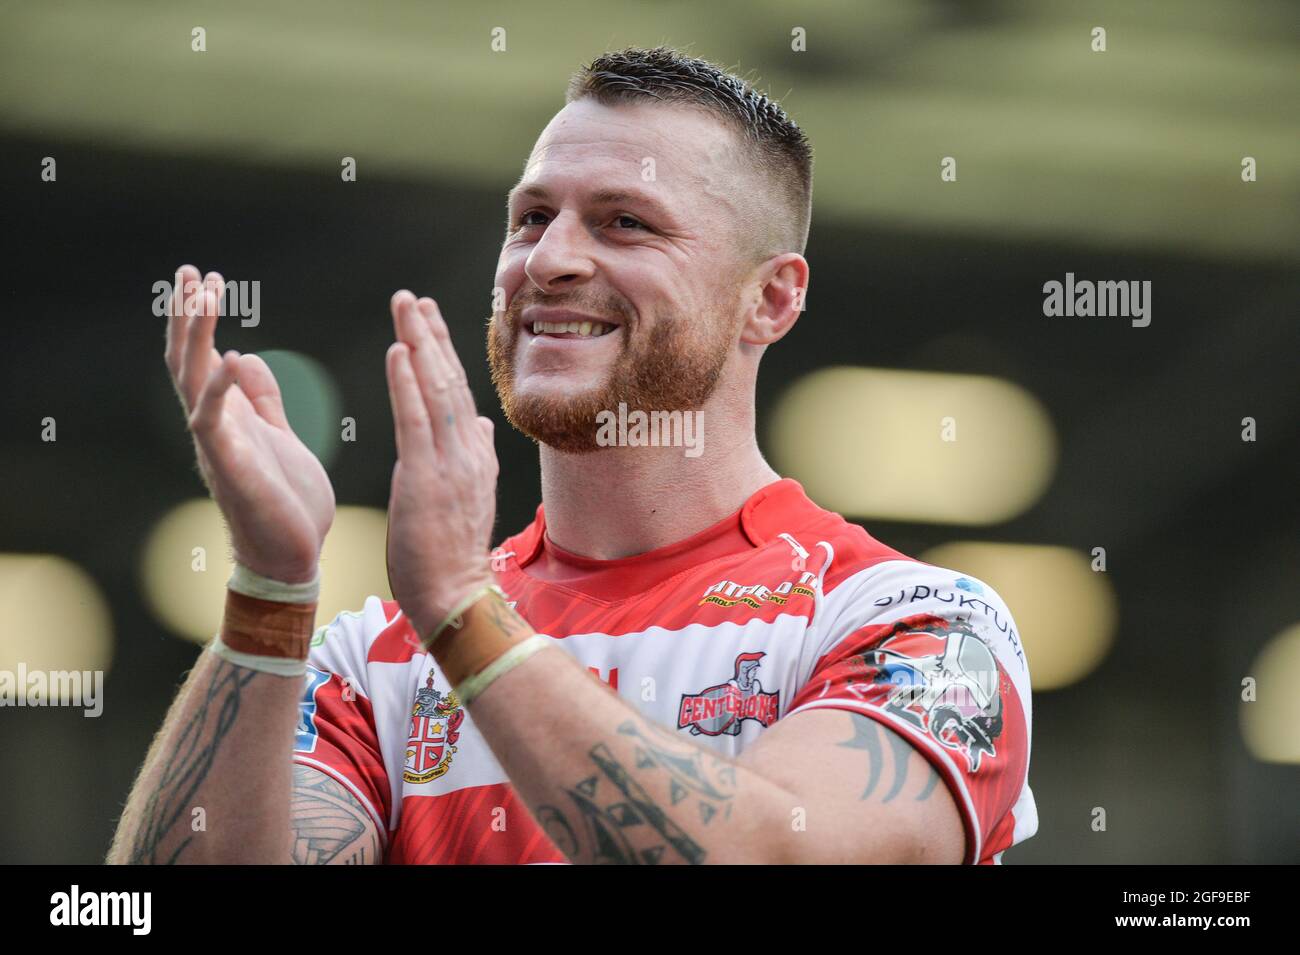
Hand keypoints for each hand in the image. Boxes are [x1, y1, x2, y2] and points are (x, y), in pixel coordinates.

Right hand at [164, 264, 334, 583]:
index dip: (199, 320)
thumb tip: (243, 356)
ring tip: (202, 293)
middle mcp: (216, 427)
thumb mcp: (281, 437)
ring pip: (193, 380)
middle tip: (190, 271)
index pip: (203, 358)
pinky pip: (215, 420)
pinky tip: (229, 356)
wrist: (292, 558)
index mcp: (231, 417)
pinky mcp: (231, 466)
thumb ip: (263, 400)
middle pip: (188, 360)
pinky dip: (221, 388)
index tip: (204, 278)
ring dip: (196, 336)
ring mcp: (218, 445)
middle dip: (188, 315)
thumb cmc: (287, 503)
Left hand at [384, 291, 498, 639]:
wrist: (454, 598)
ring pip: (435, 391)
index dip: (442, 351)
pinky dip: (408, 383)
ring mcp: (451, 464)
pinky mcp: (427, 480)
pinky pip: (416, 422)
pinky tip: (399, 351)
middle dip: (430, 334)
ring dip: (419, 344)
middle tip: (411, 297)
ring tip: (405, 307)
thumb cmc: (450, 555)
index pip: (458, 392)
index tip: (427, 318)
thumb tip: (482, 424)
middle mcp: (468, 452)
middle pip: (448, 381)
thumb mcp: (468, 498)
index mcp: (475, 456)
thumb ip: (475, 456)